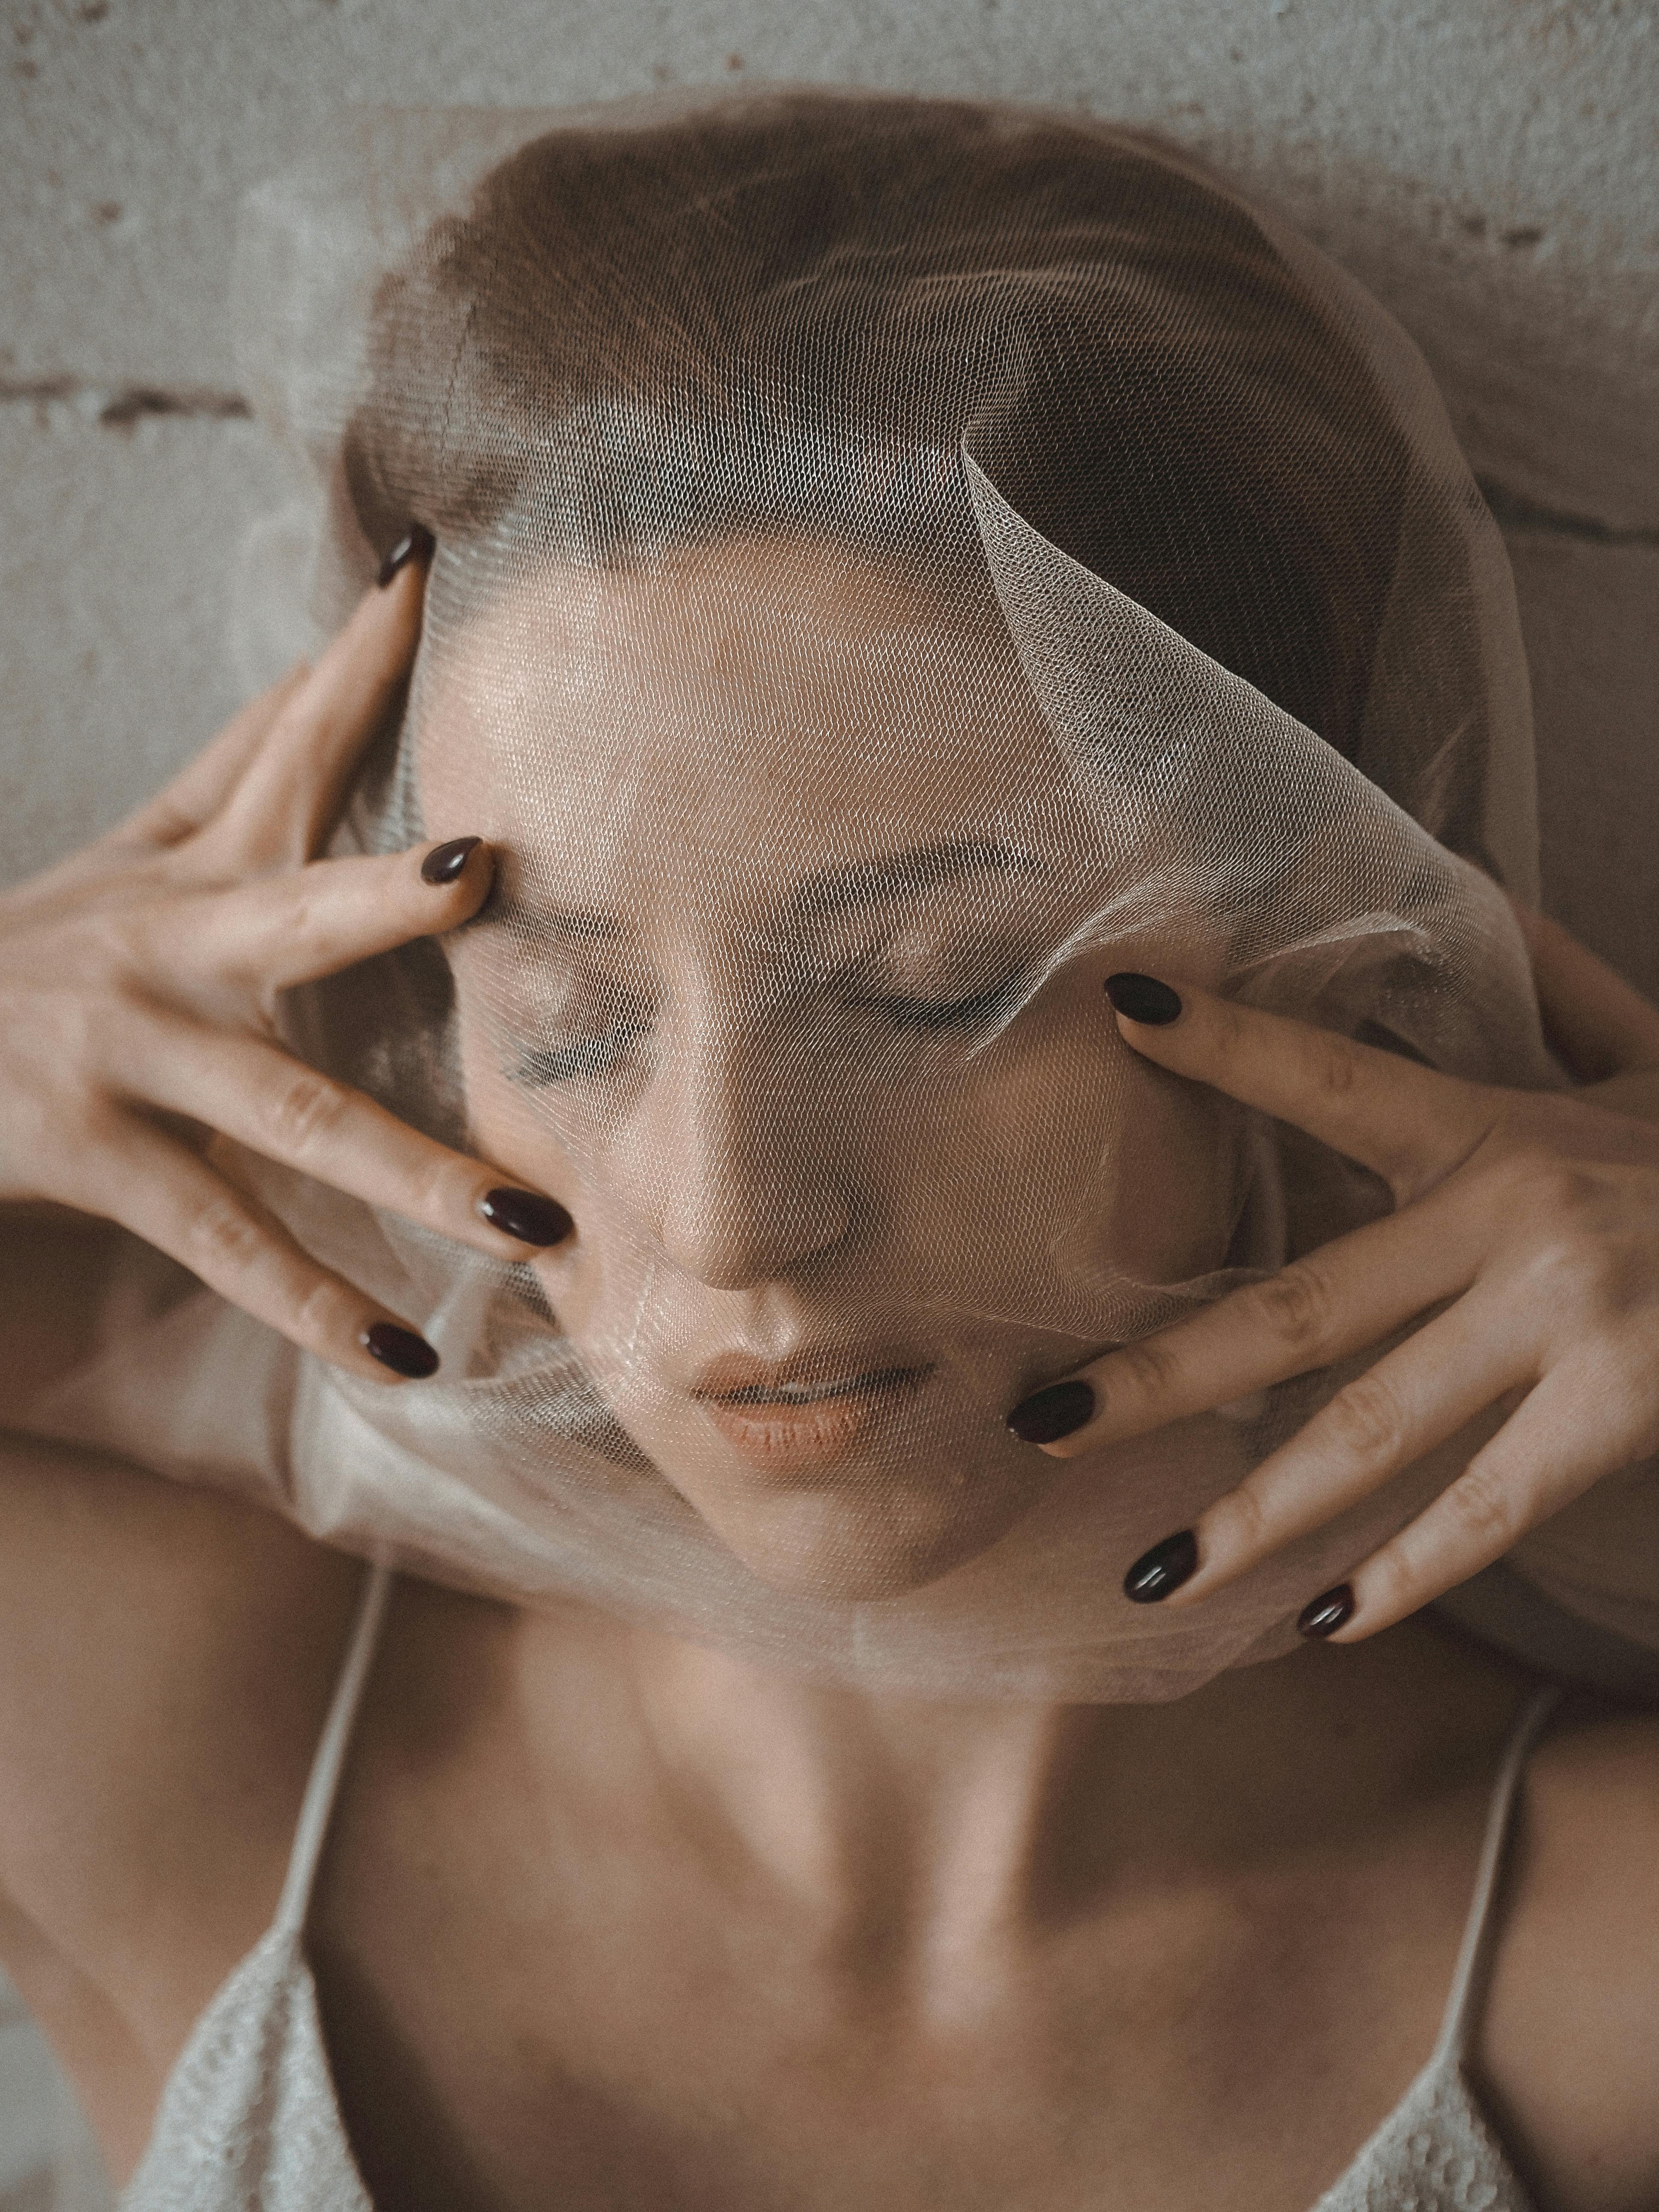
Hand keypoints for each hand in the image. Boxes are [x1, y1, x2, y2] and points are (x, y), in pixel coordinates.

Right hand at [0, 540, 571, 1386]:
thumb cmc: (33, 958)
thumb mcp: (126, 858)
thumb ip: (227, 775)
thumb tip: (327, 663)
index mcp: (182, 866)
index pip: (277, 738)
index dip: (353, 659)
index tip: (427, 570)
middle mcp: (158, 942)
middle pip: (287, 906)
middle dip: (383, 895)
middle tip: (481, 873)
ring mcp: (121, 1048)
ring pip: (287, 1111)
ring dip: (414, 1173)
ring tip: (535, 1225)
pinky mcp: (84, 1147)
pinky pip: (221, 1239)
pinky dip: (313, 1303)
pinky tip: (403, 1354)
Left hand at [1004, 921, 1658, 1640]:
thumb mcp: (1649, 1055)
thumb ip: (1562, 988)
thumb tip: (1492, 893)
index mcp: (1496, 1126)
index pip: (1330, 1078)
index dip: (1227, 1044)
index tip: (1120, 1011)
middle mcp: (1511, 1217)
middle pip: (1298, 1309)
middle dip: (1160, 1376)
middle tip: (1042, 1424)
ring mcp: (1565, 1318)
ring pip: (1374, 1433)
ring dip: (1256, 1514)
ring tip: (1154, 1572)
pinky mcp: (1624, 1404)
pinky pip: (1492, 1508)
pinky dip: (1411, 1574)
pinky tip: (1327, 1622)